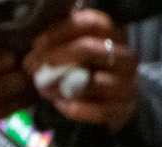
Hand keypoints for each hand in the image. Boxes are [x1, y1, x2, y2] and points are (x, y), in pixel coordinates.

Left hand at [25, 10, 139, 132]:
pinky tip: (59, 103)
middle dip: (56, 56)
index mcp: (116, 35)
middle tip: (34, 66)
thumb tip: (35, 54)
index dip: (61, 32)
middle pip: (89, 48)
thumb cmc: (91, 74)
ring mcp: (127, 84)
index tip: (38, 44)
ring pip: (90, 81)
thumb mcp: (80, 55)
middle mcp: (126, 57)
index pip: (91, 23)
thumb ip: (63, 47)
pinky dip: (72, 107)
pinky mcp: (121, 110)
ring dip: (60, 85)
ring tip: (44, 89)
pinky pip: (94, 109)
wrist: (115, 105)